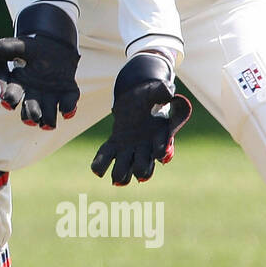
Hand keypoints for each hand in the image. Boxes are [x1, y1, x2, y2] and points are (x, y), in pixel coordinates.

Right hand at [0, 3, 79, 128]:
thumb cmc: (32, 47)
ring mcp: (50, 96)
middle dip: (31, 115)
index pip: (12, 95)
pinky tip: (67, 111)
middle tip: (34, 117)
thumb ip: (7, 48)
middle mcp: (33, 95)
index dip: (10, 99)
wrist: (55, 45)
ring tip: (48, 124)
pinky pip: (67, 104)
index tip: (7, 100)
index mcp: (18, 84)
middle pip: (30, 111)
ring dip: (48, 120)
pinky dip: (68, 109)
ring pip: (48, 114)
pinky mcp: (67, 93)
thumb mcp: (20, 45)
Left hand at [90, 53, 192, 184]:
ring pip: (125, 171)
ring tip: (115, 176)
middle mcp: (145, 148)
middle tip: (137, 170)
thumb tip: (168, 93)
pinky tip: (97, 169)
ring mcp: (129, 149)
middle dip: (140, 170)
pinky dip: (101, 164)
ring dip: (120, 174)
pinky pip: (106, 158)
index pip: (162, 149)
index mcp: (159, 136)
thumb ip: (162, 91)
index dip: (161, 151)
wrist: (135, 98)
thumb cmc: (148, 95)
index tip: (158, 152)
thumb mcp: (155, 90)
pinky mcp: (114, 145)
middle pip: (143, 168)